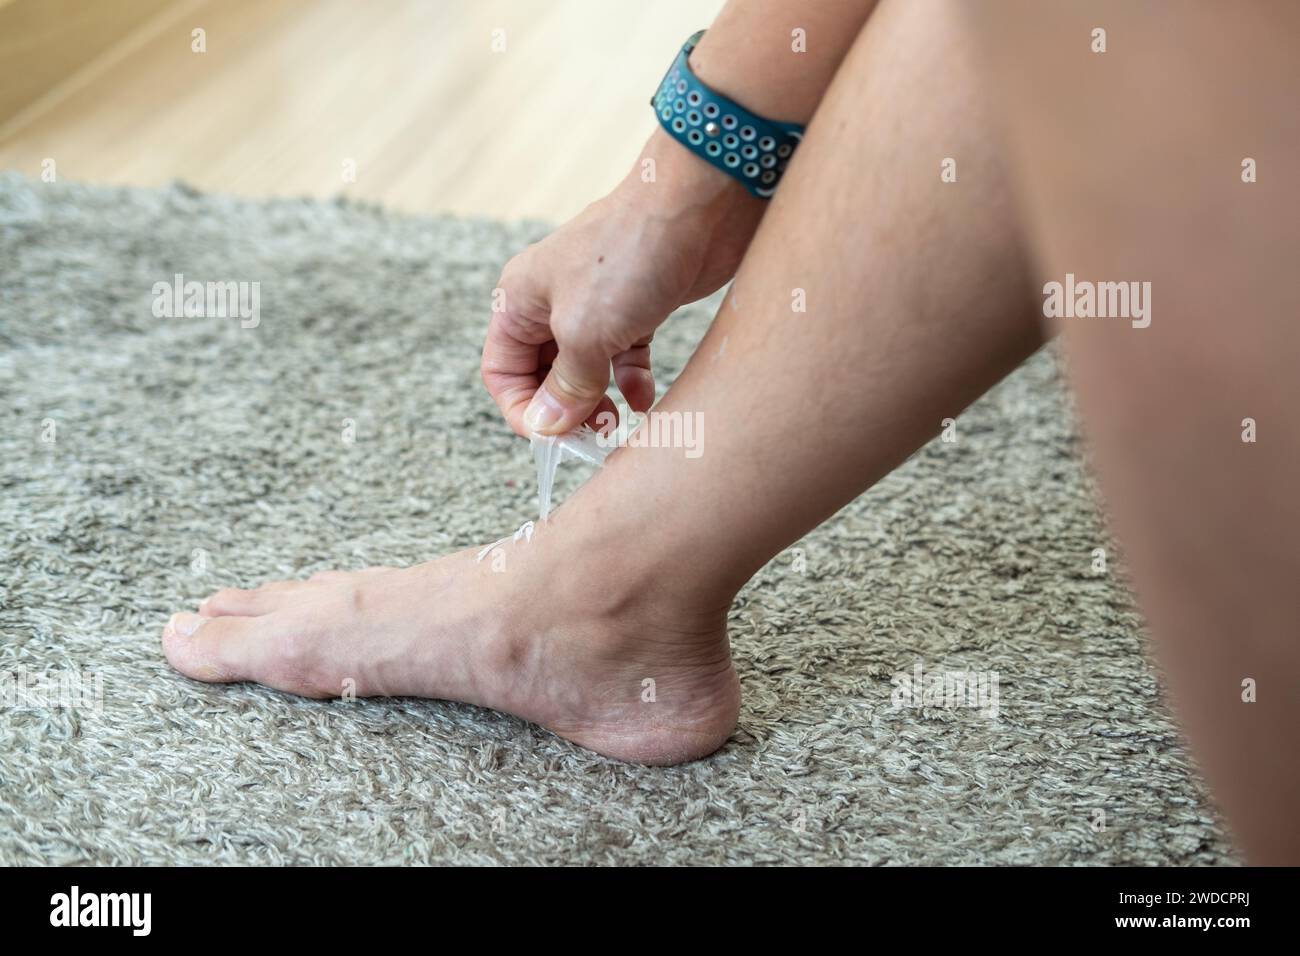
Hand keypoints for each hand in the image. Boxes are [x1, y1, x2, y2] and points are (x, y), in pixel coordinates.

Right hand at [482, 129, 763, 436]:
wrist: (699, 205)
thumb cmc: (631, 256)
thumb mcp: (586, 332)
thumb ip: (566, 385)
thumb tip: (547, 427)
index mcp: (521, 300)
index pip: (502, 372)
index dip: (522, 410)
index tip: (556, 437)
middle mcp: (552, 303)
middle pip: (543, 376)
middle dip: (564, 410)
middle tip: (593, 436)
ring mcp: (596, 305)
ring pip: (585, 371)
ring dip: (598, 403)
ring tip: (618, 423)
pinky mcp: (637, 308)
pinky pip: (624, 358)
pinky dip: (632, 382)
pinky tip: (645, 398)